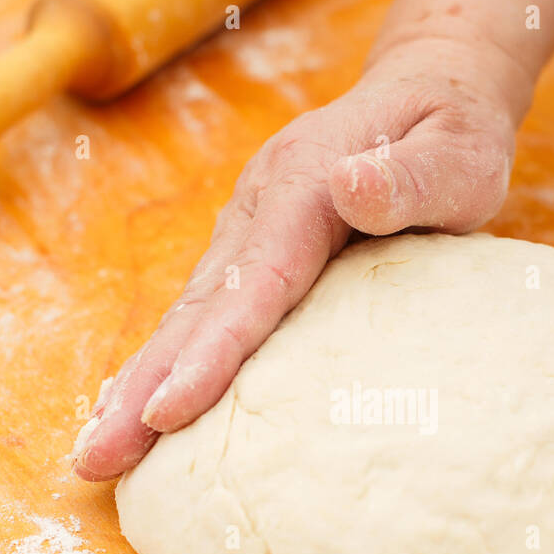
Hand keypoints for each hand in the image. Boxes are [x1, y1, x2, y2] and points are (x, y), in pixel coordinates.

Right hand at [71, 39, 520, 479]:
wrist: (428, 93)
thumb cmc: (453, 136)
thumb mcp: (458, 152)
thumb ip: (411, 177)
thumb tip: (352, 189)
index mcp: (303, 187)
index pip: (251, 284)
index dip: (208, 353)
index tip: (166, 413)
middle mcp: (259, 208)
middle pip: (194, 309)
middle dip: (141, 388)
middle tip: (95, 459)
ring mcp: (249, 229)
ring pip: (185, 315)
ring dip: (138, 383)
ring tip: (99, 450)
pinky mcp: (252, 249)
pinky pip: (202, 313)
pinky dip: (166, 361)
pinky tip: (139, 405)